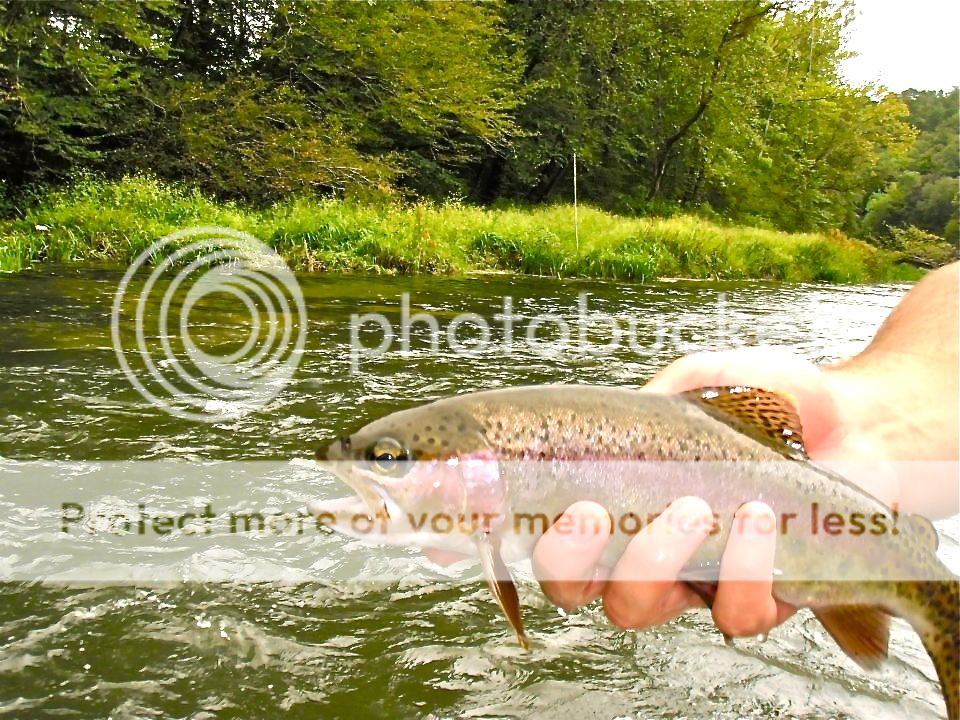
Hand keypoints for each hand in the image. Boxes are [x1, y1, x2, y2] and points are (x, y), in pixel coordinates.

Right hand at [532, 347, 853, 636]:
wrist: (857, 417)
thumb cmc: (768, 399)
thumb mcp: (693, 383)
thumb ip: (647, 408)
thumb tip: (604, 432)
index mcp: (622, 506)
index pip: (554, 541)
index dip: (539, 539)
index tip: (560, 503)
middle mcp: (647, 553)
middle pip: (576, 589)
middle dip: (574, 560)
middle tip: (596, 515)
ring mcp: (699, 583)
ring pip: (641, 609)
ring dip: (654, 562)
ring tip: (693, 508)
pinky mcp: (760, 600)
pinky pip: (735, 614)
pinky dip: (743, 570)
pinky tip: (759, 519)